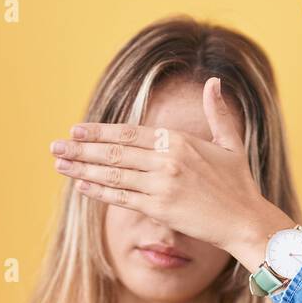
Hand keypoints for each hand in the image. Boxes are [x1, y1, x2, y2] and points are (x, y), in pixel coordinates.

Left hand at [49, 76, 294, 268]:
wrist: (245, 221)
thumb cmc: (239, 184)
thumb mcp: (230, 143)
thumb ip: (217, 113)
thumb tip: (214, 81)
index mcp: (179, 141)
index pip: (130, 132)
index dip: (100, 131)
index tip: (76, 130)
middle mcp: (166, 160)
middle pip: (114, 151)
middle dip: (81, 148)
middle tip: (55, 146)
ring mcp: (161, 185)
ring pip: (113, 174)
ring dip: (82, 168)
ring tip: (59, 164)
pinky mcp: (159, 209)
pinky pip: (122, 198)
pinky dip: (99, 191)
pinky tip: (80, 185)